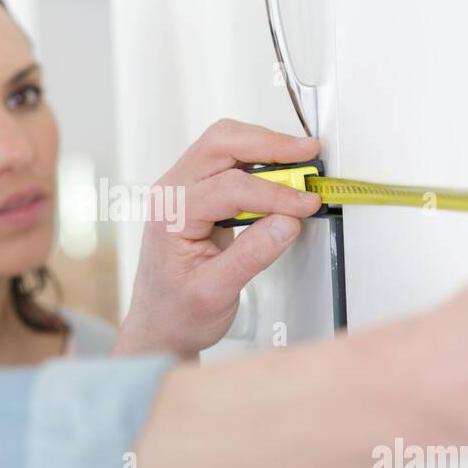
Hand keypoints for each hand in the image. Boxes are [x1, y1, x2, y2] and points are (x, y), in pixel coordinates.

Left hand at [115, 119, 324, 355]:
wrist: (159, 324)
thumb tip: (286, 222)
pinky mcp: (198, 192)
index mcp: (171, 214)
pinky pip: (228, 160)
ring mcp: (183, 188)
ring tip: (300, 162)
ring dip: (264, 146)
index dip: (274, 193)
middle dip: (269, 144)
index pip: (228, 187)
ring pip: (224, 143)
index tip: (306, 204)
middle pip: (221, 143)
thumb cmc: (176, 311)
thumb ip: (251, 256)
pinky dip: (258, 159)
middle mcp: (172, 192)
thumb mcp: (215, 293)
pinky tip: (281, 173)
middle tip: (307, 153)